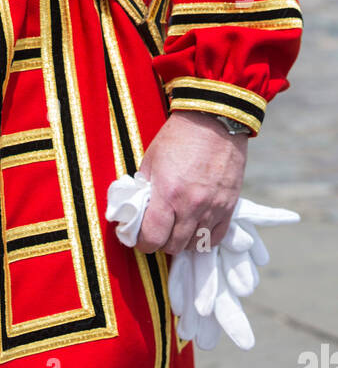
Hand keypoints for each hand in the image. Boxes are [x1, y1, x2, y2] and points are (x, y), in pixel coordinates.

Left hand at [136, 110, 247, 255]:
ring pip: (195, 245)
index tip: (138, 238)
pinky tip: (195, 229)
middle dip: (160, 243)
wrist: (214, 121)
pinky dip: (203, 239)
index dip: (142, 242)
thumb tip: (139, 208)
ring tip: (175, 230)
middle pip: (173, 246)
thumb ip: (146, 187)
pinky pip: (216, 238)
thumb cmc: (179, 137)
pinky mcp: (229, 207)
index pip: (152, 236)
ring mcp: (213, 208)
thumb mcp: (152, 160)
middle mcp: (191, 205)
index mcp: (168, 192)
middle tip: (156, 232)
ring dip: (182, 242)